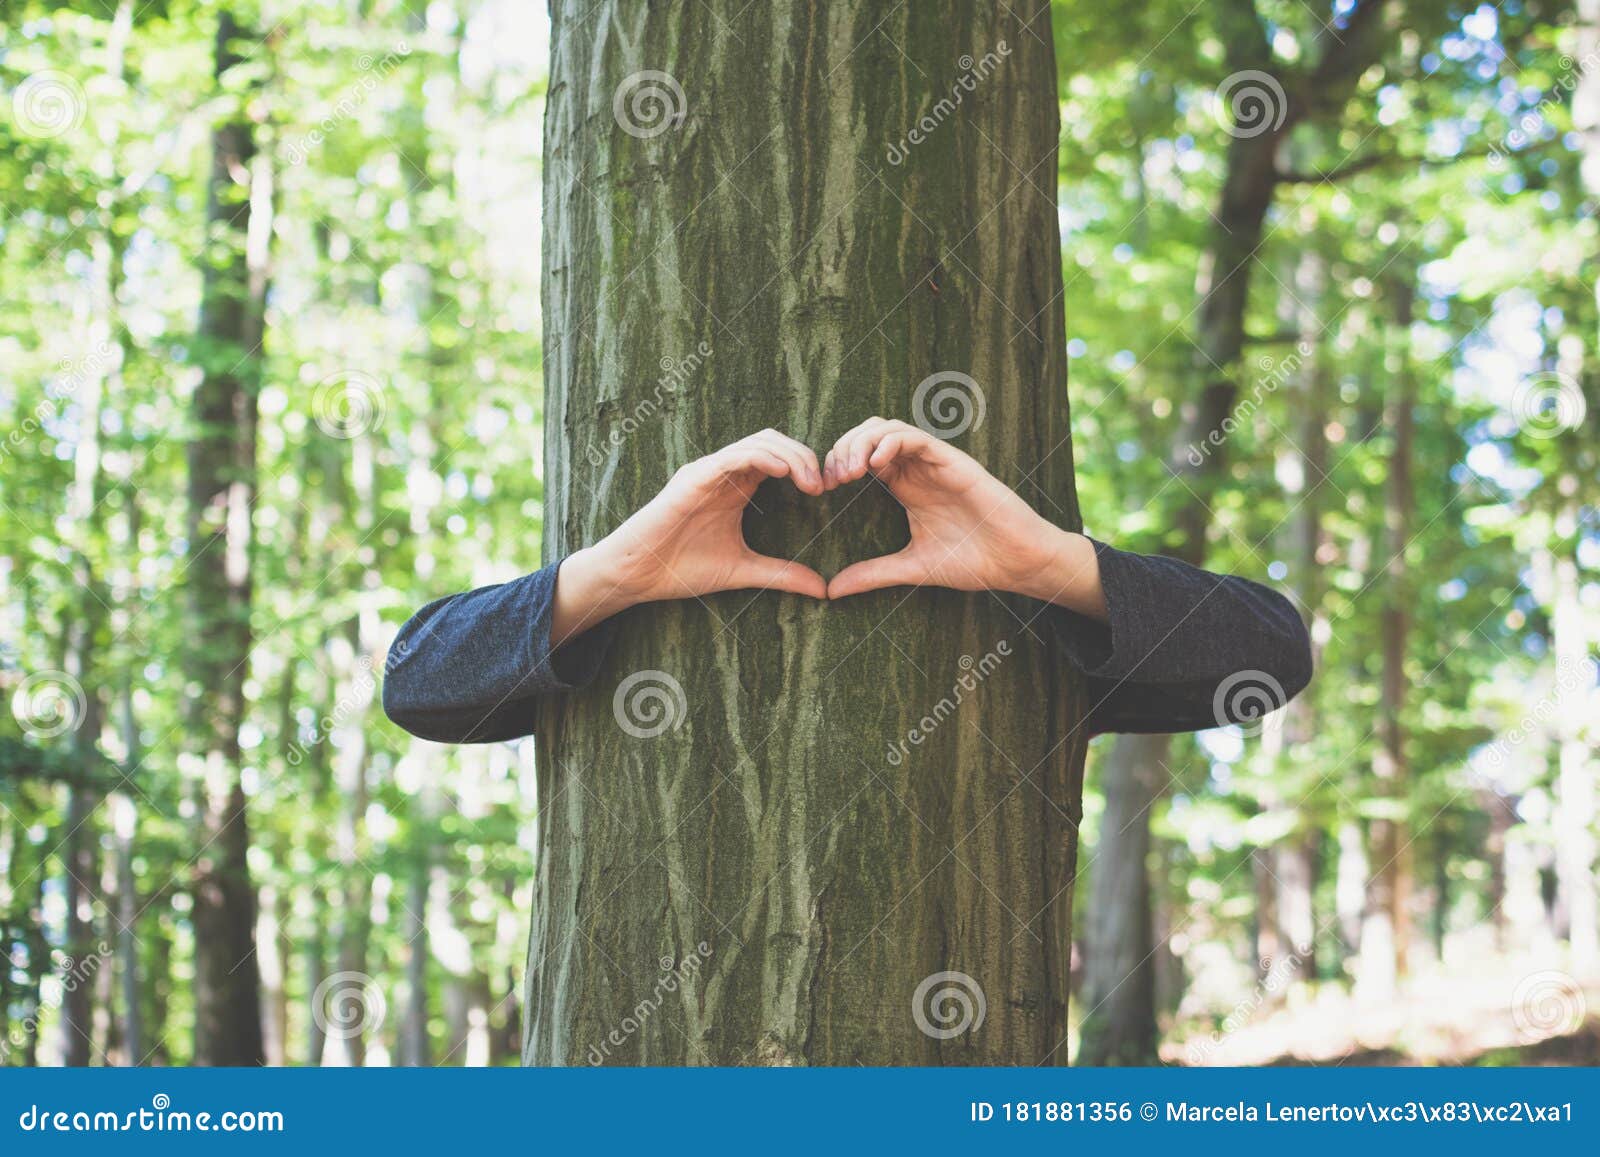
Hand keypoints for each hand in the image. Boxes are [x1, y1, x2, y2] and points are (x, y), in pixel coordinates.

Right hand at [552, 431, 826, 643]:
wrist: (637, 575)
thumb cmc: (681, 568)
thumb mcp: (743, 570)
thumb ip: (782, 574)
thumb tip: (823, 589)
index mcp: (737, 487)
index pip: (779, 458)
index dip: (807, 467)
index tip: (826, 492)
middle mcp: (724, 472)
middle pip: (774, 442)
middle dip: (805, 456)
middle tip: (823, 484)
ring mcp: (708, 471)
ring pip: (758, 442)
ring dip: (790, 455)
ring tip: (810, 480)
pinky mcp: (693, 478)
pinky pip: (732, 456)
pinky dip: (761, 457)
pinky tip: (783, 472)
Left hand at [822, 417, 1105, 617]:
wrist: (1015, 562)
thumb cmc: (973, 561)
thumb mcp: (911, 567)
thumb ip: (873, 573)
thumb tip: (832, 590)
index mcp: (905, 486)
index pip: (862, 456)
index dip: (837, 463)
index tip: (822, 489)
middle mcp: (917, 469)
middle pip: (868, 434)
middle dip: (842, 448)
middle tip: (831, 477)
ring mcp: (935, 462)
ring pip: (888, 428)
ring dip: (861, 442)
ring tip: (849, 470)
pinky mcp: (954, 462)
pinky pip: (916, 437)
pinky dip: (890, 442)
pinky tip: (874, 464)